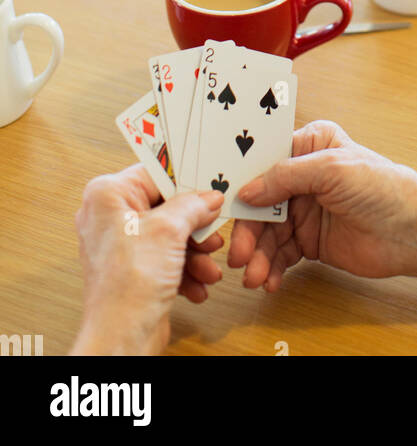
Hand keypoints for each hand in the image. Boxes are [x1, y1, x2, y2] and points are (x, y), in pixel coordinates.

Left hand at [72, 165, 224, 354]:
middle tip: (213, 228)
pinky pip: (166, 257)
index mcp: (107, 196)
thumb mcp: (169, 231)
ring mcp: (121, 245)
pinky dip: (185, 269)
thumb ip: (192, 205)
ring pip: (170, 235)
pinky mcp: (134, 269)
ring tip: (209, 264)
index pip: (155, 173)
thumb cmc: (127, 287)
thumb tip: (208, 196)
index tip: (210, 182)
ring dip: (194, 251)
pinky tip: (199, 282)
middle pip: (166, 205)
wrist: (122, 340)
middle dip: (194, 224)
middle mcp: (110, 217)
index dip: (186, 180)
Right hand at [227, 120, 416, 289]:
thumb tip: (247, 191)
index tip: (223, 205)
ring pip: (266, 233)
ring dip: (257, 255)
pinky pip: (279, 254)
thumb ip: (287, 176)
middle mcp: (302, 176)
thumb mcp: (334, 170)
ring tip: (254, 276)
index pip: (264, 161)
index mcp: (309, 145)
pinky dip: (270, 268)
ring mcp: (304, 209)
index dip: (242, 183)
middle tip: (238, 255)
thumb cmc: (384, 188)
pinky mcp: (309, 240)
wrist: (412, 232)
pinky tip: (269, 280)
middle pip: (260, 202)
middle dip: (247, 231)